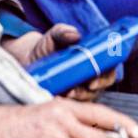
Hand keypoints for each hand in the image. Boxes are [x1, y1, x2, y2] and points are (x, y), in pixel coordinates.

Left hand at [0, 23, 115, 100]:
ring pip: (87, 98)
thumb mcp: (54, 36)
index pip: (109, 69)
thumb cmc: (47, 47)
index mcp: (94, 60)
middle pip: (101, 87)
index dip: (106, 76)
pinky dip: (67, 103)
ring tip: (67, 93)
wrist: (29, 60)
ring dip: (79, 97)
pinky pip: (73, 105)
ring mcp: (81, 89)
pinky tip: (58, 98)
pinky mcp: (69, 100)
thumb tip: (75, 35)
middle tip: (80, 89)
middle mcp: (90, 76)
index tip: (94, 80)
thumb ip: (64, 32)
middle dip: (93, 90)